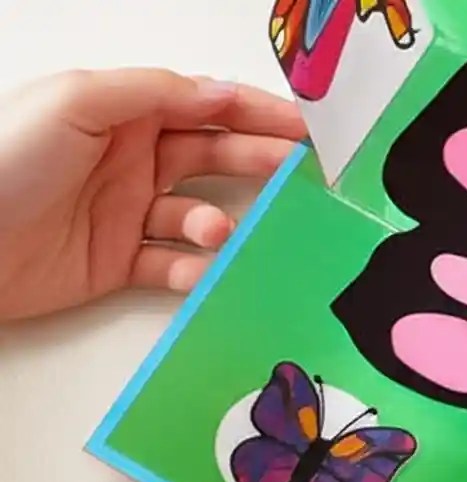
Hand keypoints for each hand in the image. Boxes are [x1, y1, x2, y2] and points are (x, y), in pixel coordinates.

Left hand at [0, 68, 306, 320]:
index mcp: (123, 112)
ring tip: (215, 232)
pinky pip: (175, 267)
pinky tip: (200, 271)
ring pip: (201, 216)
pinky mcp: (120, 263)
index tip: (304, 129)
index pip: (205, 106)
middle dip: (259, 163)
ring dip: (219, 225)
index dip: (257, 113)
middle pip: (214, 157)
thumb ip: (156, 93)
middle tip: (297, 176)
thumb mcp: (77, 101)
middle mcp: (132, 159)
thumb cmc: (7, 160)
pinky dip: (196, 271)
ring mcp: (128, 213)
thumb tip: (221, 93)